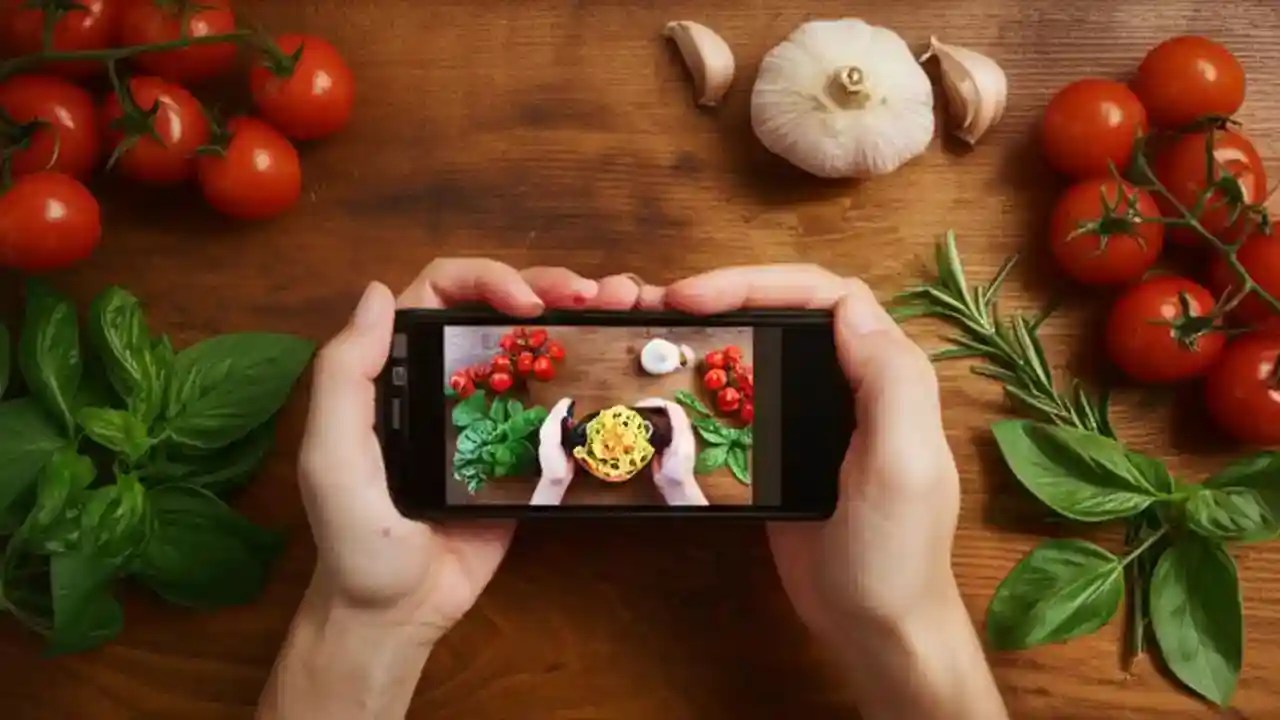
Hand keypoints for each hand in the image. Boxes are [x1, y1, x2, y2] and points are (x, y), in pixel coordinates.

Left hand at [263, 261, 645, 718]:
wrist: (400, 612)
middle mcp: (444, 379)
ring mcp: (488, 414)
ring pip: (533, 346)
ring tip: (622, 306)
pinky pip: (557, 403)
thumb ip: (344, 376)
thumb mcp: (333, 455)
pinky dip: (589, 375)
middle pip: (497, 308)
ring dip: (577, 317)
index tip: (527, 304)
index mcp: (396, 369)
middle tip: (593, 294)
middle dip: (548, 287)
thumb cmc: (357, 538)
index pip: (439, 294)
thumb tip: (378, 292)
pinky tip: (621, 362)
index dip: (486, 279)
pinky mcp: (522, 452)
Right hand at [633, 398, 705, 505]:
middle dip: (647, 408)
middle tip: (632, 410)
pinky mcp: (657, 448)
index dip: (655, 402)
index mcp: (682, 428)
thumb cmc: (679, 465)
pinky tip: (631, 431)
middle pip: (661, 412)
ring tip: (631, 417)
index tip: (640, 405)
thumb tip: (668, 405)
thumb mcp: (681, 441)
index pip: (670, 407)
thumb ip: (677, 423)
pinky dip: (640, 429)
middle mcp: (674, 431)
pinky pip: (648, 433)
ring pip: (654, 421)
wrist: (674, 486)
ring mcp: (666, 439)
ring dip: (643, 417)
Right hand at [666, 266, 1003, 719]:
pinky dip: (711, 382)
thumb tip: (845, 306)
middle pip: (789, 310)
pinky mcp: (785, 447)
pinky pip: (747, 396)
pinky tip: (672, 386)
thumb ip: (887, 380)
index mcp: (888, 374)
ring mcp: (817, 414)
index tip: (694, 295)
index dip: (759, 281)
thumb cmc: (892, 552)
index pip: (825, 295)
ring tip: (655, 333)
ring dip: (714, 331)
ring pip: (765, 348)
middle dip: (726, 294)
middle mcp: (853, 382)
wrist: (876, 628)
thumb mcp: (900, 464)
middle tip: (660, 307)